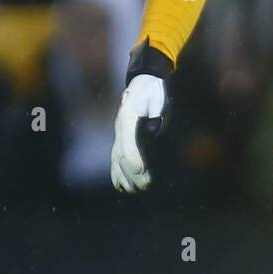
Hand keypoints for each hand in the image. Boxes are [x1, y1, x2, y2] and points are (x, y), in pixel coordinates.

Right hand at [110, 73, 167, 192]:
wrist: (143, 82)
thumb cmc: (154, 91)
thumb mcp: (157, 97)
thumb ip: (156, 111)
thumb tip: (153, 129)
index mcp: (128, 115)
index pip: (127, 142)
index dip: (133, 158)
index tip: (142, 172)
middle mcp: (119, 126)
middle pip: (121, 155)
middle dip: (132, 173)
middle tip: (145, 186)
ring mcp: (118, 133)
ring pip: (115, 159)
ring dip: (123, 177)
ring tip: (134, 191)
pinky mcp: (120, 138)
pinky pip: (115, 158)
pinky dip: (116, 173)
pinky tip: (121, 186)